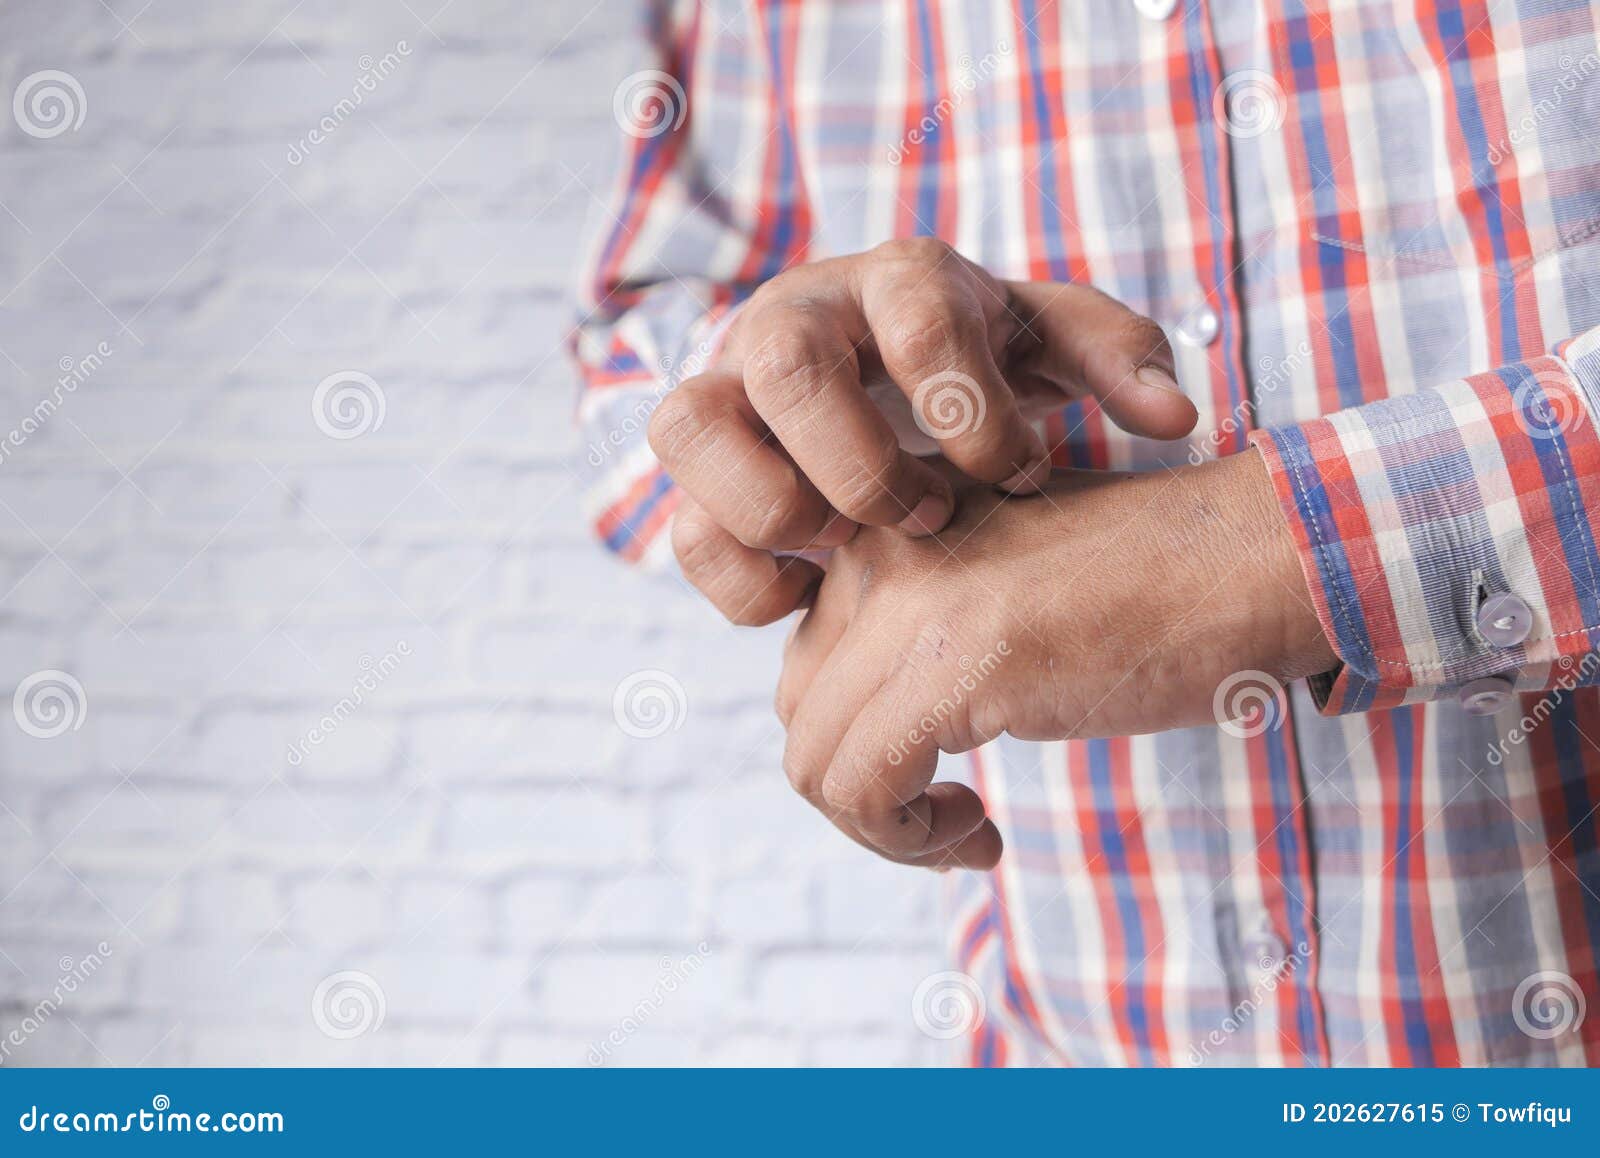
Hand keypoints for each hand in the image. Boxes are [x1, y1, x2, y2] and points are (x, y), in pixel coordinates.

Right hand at [648, 238, 1197, 625]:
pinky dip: (749, 583)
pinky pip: (686, 531)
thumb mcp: (1054, 344)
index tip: (1022, 474)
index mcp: (892, 279)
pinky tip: (821, 597)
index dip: (968, 407)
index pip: (913, 313)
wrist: (882, 376)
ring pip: (689, 430)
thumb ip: (1116, 360)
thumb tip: (1173, 417)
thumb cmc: (978, 361)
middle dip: (864, 461)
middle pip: (784, 362)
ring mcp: (726, 391)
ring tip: (857, 554)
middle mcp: (790, 319)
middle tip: (929, 518)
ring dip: (780, 510)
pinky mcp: (699, 475)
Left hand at [774, 451, 1336, 868]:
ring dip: (885, 828)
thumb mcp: (1000, 586)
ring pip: (817, 765)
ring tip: (967, 830)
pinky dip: (906, 840)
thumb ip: (918, 632)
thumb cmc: (1153, 584)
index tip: (933, 775)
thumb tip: (858, 734)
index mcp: (886, 527)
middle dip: (866, 794)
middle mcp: (877, 553)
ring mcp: (906, 605)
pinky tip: (978, 832)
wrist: (1254, 559)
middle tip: (951, 819)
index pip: (809, 664)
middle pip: (803, 717)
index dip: (858, 740)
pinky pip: (861, 791)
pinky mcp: (948, 668)